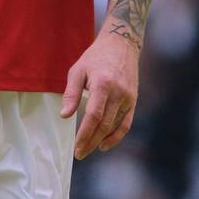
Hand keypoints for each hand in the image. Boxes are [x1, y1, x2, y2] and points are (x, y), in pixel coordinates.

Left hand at [60, 31, 139, 159]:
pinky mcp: (133, 100)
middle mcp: (118, 93)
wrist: (122, 44)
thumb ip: (71, 93)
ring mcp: (128, 97)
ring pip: (115, 126)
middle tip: (79, 154)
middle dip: (91, 142)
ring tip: (88, 149)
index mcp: (103, 84)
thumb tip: (65, 115)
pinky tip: (104, 144)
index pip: (94, 116)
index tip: (76, 147)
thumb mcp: (78, 70)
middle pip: (104, 125)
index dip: (84, 134)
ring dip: (101, 141)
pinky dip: (116, 136)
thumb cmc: (96, 57)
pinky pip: (126, 123)